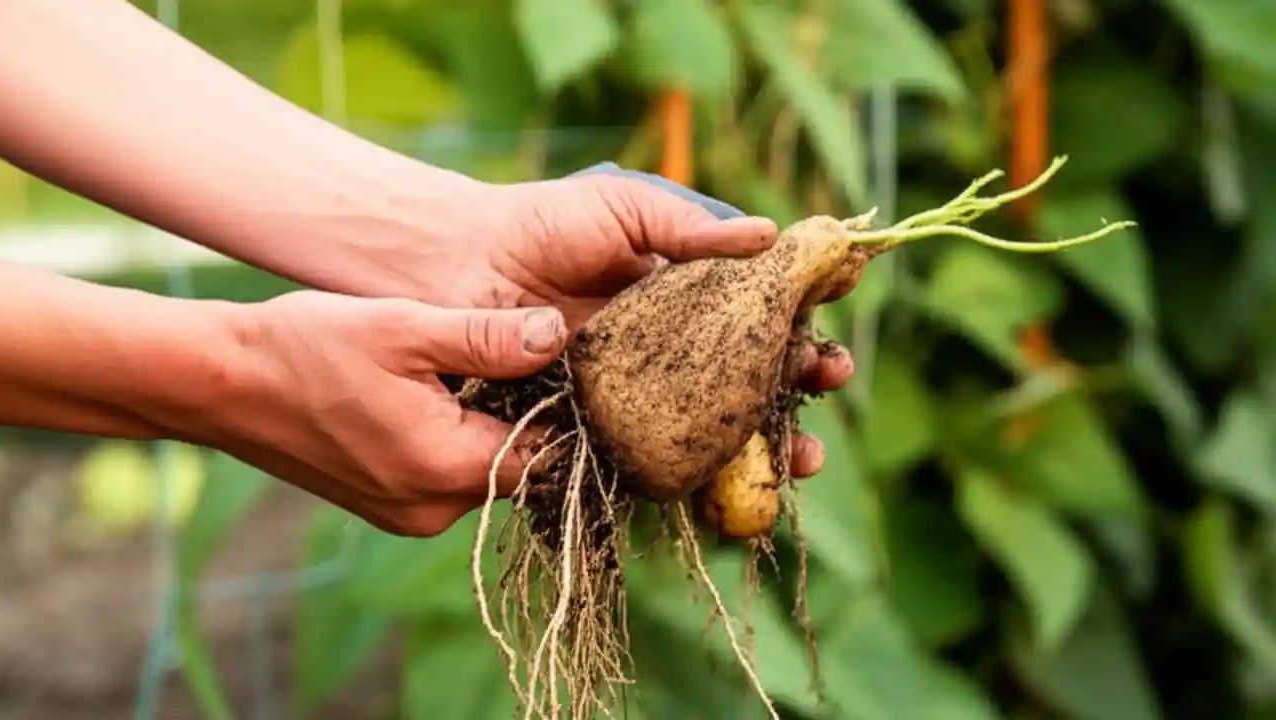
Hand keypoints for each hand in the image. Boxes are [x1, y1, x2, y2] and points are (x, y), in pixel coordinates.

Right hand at [209, 291, 569, 536]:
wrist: (220, 384)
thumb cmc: (307, 347)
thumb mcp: (403, 327)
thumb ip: (487, 337)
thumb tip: (558, 335)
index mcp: (445, 468)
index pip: (549, 454)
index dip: (568, 410)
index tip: (570, 365)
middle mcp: (432, 510)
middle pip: (521, 468)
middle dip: (530, 417)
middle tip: (523, 356)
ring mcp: (407, 515)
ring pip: (485, 474)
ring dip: (491, 429)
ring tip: (475, 370)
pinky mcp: (386, 508)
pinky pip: (449, 480)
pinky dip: (456, 443)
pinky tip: (438, 396)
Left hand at [422, 174, 855, 476]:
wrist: (455, 267)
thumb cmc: (538, 223)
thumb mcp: (621, 206)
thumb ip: (688, 223)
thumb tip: (770, 234)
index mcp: (685, 287)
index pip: (762, 302)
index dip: (803, 308)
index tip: (840, 306)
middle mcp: (674, 342)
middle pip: (754, 369)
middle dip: (800, 380)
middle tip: (829, 380)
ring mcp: (644, 389)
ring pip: (720, 423)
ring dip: (768, 444)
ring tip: (802, 459)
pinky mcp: (607, 427)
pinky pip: (661, 458)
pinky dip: (700, 478)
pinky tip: (733, 492)